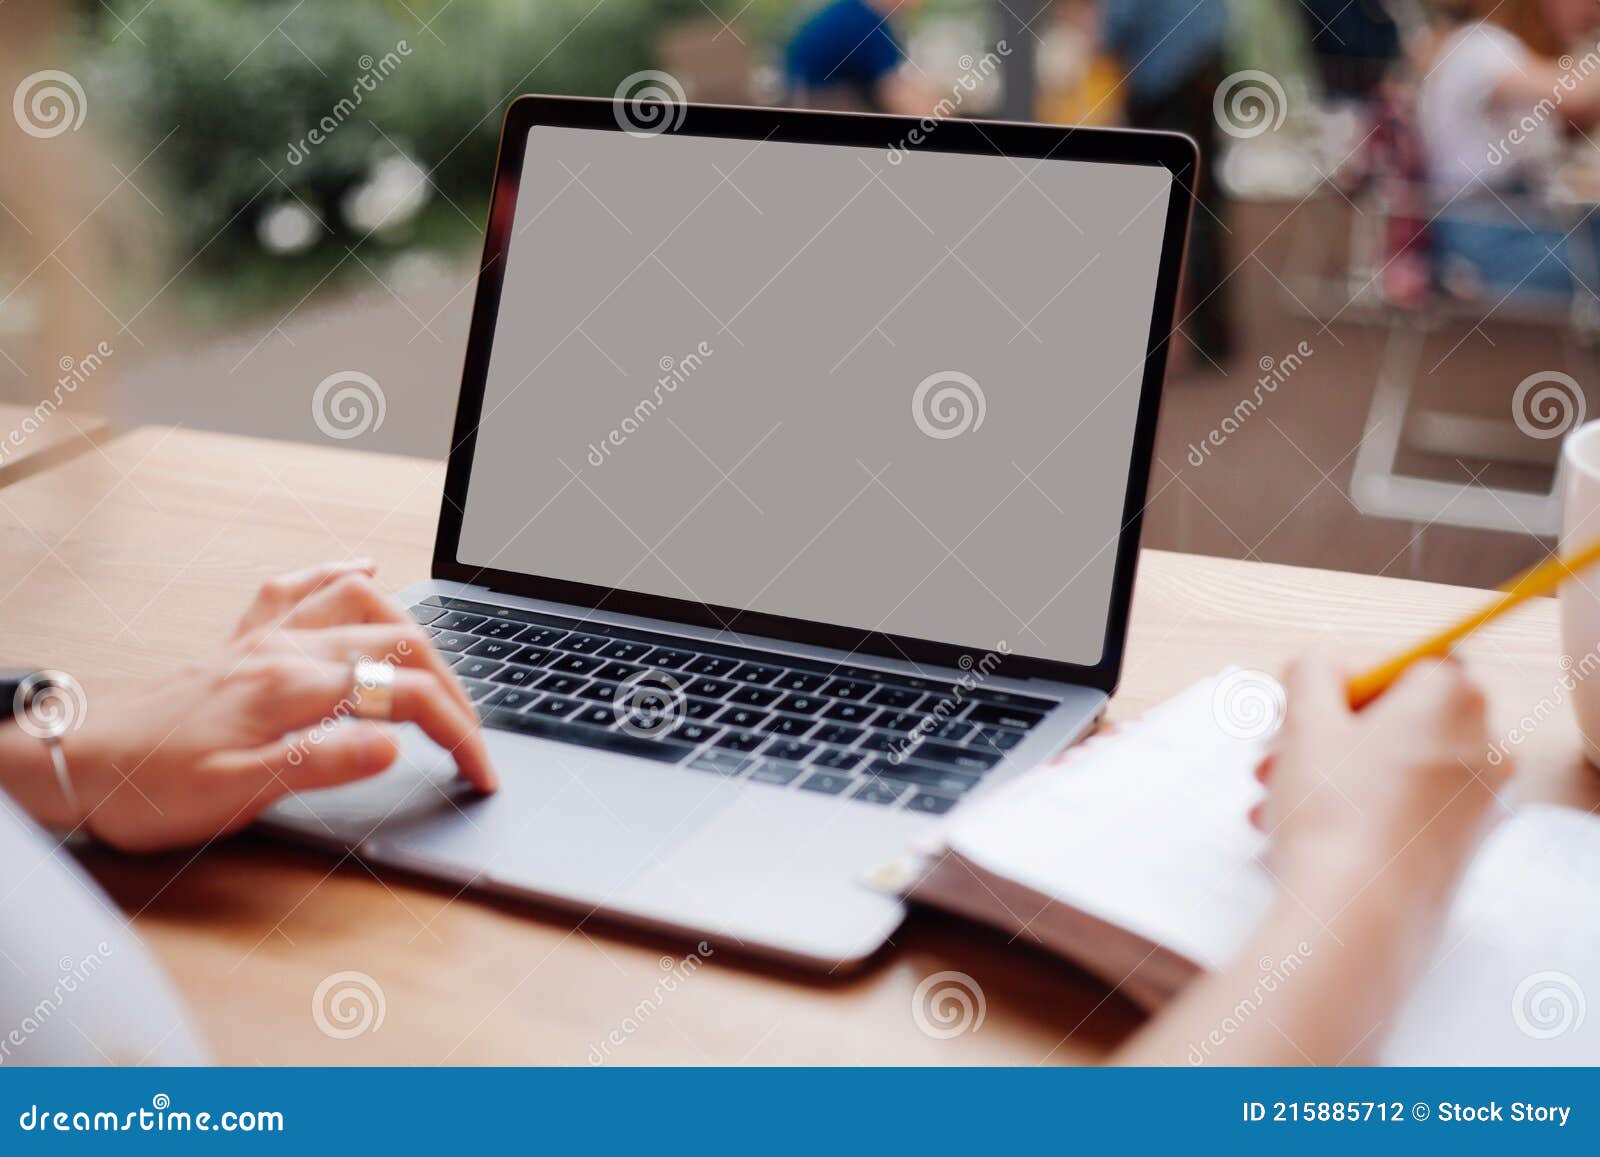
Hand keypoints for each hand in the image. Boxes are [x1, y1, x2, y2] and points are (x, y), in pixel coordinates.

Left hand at [15, 561, 495, 851]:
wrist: (71, 763)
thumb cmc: (147, 788)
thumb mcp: (236, 795)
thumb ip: (321, 765)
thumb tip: (394, 743)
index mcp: (292, 688)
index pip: (404, 696)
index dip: (459, 733)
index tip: (482, 772)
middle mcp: (285, 649)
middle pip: (401, 644)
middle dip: (455, 688)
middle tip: (475, 736)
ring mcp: (264, 639)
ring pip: (363, 604)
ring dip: (417, 630)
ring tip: (444, 672)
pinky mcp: (242, 642)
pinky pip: (299, 587)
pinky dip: (340, 574)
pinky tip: (364, 568)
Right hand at [1253, 653, 1508, 914]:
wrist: (1358, 919)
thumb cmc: (1335, 815)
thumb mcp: (1305, 722)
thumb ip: (1311, 672)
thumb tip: (1322, 666)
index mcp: (1455, 699)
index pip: (1398, 664)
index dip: (1341, 685)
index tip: (1301, 711)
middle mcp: (1484, 745)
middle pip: (1394, 717)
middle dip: (1324, 735)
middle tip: (1276, 755)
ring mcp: (1479, 801)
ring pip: (1391, 765)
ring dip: (1326, 774)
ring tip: (1274, 802)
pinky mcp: (1462, 847)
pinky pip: (1404, 806)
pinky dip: (1356, 808)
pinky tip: (1300, 831)